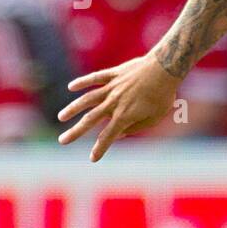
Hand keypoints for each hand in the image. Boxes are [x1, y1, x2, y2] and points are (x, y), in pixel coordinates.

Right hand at [57, 53, 178, 161]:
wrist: (165, 68)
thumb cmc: (164, 95)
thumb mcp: (154, 117)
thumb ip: (135, 127)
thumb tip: (118, 134)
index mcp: (125, 115)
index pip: (108, 136)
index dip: (100, 148)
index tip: (92, 158)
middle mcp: (114, 103)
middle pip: (90, 120)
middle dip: (76, 132)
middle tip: (62, 140)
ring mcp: (112, 87)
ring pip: (87, 99)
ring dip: (73, 109)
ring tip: (61, 117)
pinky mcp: (113, 74)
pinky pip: (95, 78)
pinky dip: (82, 82)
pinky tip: (71, 87)